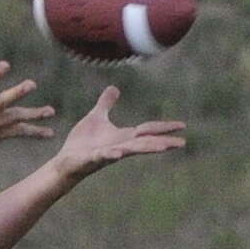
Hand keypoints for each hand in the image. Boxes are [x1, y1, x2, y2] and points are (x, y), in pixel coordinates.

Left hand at [57, 84, 185, 178]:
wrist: (66, 160)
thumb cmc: (82, 143)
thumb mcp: (96, 118)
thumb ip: (106, 104)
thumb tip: (114, 88)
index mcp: (123, 136)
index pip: (148, 130)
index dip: (164, 127)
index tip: (183, 125)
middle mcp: (120, 146)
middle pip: (145, 143)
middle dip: (163, 142)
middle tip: (182, 143)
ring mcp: (108, 154)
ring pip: (129, 151)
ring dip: (145, 149)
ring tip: (162, 148)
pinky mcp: (92, 159)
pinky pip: (103, 157)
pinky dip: (110, 155)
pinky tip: (118, 154)